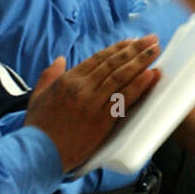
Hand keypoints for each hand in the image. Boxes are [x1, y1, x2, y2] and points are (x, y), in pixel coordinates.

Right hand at [25, 37, 161, 171]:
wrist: (39, 153)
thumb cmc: (38, 128)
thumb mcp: (38, 95)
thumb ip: (49, 75)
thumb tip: (60, 59)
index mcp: (68, 80)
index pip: (98, 58)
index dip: (117, 49)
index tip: (132, 41)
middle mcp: (81, 88)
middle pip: (113, 64)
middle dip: (135, 50)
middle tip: (152, 40)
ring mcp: (92, 103)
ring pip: (120, 77)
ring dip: (141, 62)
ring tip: (155, 51)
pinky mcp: (101, 120)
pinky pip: (124, 98)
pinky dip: (139, 85)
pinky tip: (151, 75)